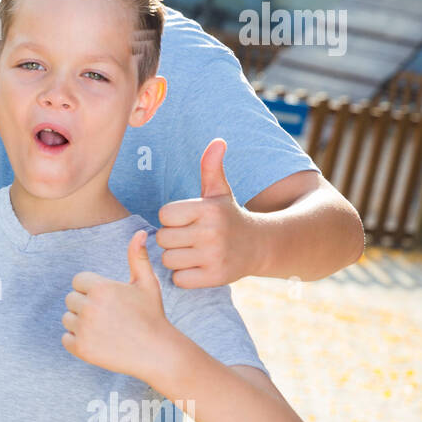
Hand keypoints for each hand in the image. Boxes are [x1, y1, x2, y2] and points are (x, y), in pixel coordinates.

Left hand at [62, 230, 168, 381]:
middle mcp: (89, 306)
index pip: (78, 281)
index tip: (110, 300)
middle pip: (70, 299)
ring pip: (67, 318)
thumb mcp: (147, 283)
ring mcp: (84, 329)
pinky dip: (78, 341)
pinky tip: (99, 341)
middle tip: (109, 316)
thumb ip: (137, 257)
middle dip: (85, 305)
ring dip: (80, 323)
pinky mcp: (81, 348)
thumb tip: (139, 232)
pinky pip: (66, 339)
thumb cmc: (152, 315)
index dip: (92, 289)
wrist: (157, 352)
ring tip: (105, 328)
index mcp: (101, 287)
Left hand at [156, 138, 258, 287]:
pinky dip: (184, 276)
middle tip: (188, 238)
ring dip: (176, 258)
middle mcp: (211, 232)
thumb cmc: (229, 217)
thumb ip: (211, 168)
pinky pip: (179, 279)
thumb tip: (217, 142)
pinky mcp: (215, 278)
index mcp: (207, 209)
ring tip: (192, 252)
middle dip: (171, 239)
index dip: (171, 218)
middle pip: (163, 238)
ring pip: (168, 260)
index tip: (185, 220)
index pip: (164, 215)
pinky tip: (197, 268)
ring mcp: (214, 256)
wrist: (258, 247)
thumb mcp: (220, 193)